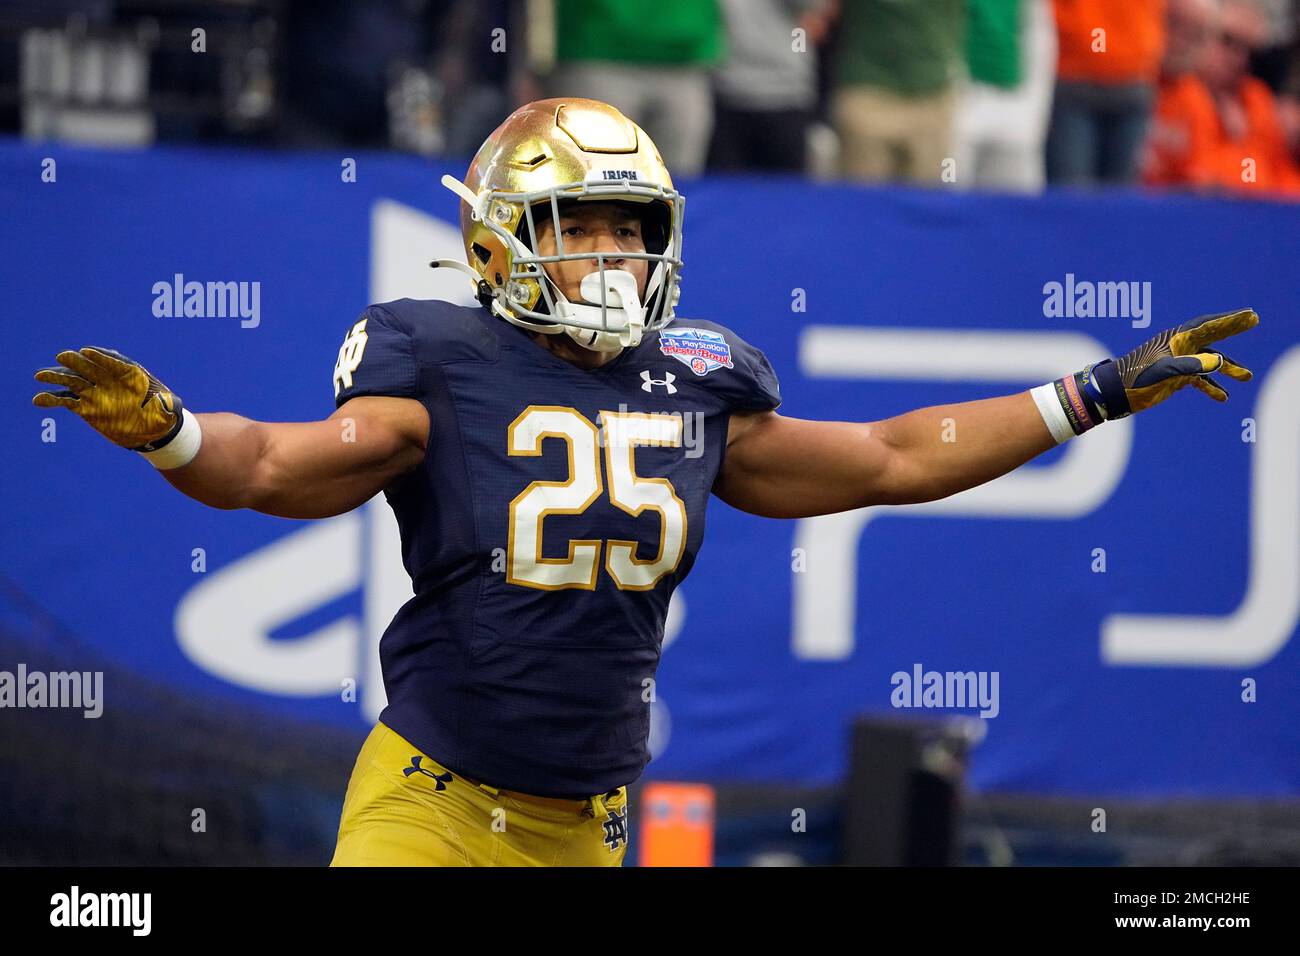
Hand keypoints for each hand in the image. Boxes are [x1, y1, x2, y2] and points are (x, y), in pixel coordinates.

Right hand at [33, 347, 184, 449]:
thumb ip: (168, 404)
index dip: (101, 357)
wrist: (153, 431)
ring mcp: (96, 393)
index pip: (113, 361)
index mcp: (130, 374)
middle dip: (77, 362)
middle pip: (90, 368)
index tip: (87, 352)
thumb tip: (170, 404)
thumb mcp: (170, 410)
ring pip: (73, 382)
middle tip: (63, 356)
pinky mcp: (87, 408)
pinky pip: (67, 401)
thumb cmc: (163, 415)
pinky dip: (53, 399)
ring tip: (40, 375)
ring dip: (57, 377)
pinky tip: (39, 400)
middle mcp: (109, 380)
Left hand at [1085, 309, 1258, 417]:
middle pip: (1212, 337)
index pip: (1207, 325)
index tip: (1248, 314)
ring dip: (1228, 369)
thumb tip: (1219, 362)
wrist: (1115, 392)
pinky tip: (1223, 397)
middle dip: (1232, 329)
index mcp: (1176, 340)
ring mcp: (1178, 363)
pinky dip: (1211, 387)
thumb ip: (1190, 365)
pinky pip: (1198, 381)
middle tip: (1253, 320)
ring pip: (1208, 363)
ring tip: (1247, 377)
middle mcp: (1179, 348)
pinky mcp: (1174, 378)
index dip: (1228, 319)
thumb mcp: (1164, 370)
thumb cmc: (1136, 377)